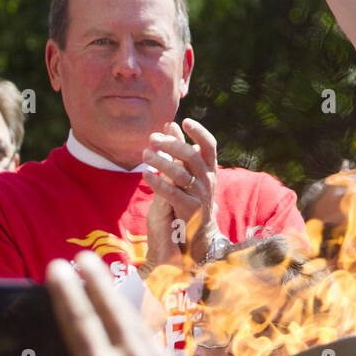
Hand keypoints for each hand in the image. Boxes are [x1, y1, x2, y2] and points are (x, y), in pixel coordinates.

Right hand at [41, 253, 223, 355]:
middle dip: (96, 280)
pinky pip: (159, 347)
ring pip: (138, 324)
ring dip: (122, 302)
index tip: (58, 268)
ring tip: (109, 282)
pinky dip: (144, 337)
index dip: (67, 291)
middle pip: (111, 309)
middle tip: (85, 258)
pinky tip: (136, 331)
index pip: (79, 321)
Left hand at [144, 118, 219, 266]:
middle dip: (172, 145)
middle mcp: (207, 180)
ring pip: (181, 173)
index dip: (200, 132)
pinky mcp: (188, 209)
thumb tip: (170, 124)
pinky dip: (158, 182)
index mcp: (209, 169)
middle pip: (192, 156)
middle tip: (153, 138)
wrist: (197, 234)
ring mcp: (200, 195)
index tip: (185, 121)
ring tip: (145, 154)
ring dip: (162, 161)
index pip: (210, 145)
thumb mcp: (188, 172)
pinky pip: (172, 193)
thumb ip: (180, 150)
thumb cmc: (190, 197)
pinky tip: (145, 174)